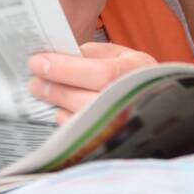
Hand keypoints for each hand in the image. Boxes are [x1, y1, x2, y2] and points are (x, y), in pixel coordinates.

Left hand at [27, 43, 157, 123]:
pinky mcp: (116, 139)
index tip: (38, 62)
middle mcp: (136, 98)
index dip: (66, 69)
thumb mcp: (118, 54)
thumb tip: (58, 55)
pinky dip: (68, 121)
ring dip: (58, 103)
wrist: (159, 99)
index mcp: (138, 70)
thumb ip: (91, 54)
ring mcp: (128, 122)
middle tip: (33, 80)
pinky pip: (86, 134)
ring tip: (40, 90)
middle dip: (56, 87)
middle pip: (90, 99)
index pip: (100, 73)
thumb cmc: (132, 73)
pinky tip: (59, 109)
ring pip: (86, 118)